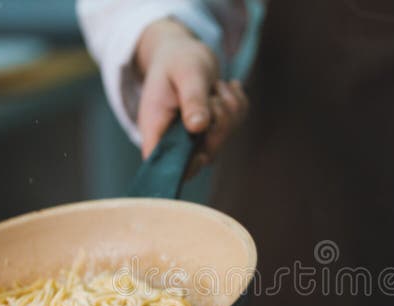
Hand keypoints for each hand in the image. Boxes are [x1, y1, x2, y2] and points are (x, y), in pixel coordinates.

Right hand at [135, 19, 247, 175]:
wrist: (183, 51)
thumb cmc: (178, 59)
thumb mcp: (186, 72)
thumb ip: (192, 98)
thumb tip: (198, 127)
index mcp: (156, 127)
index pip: (163, 163)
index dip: (184, 167)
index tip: (201, 155)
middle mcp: (174, 137)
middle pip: (202, 154)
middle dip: (219, 124)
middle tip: (213, 96)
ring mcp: (196, 135)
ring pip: (223, 139)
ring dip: (229, 109)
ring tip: (217, 86)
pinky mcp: (213, 128)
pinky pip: (236, 124)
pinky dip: (237, 103)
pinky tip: (226, 87)